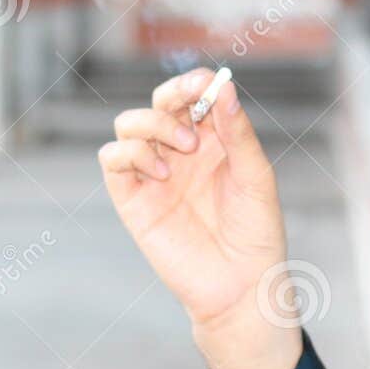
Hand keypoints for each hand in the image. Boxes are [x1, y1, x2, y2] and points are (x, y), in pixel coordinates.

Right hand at [98, 68, 300, 368]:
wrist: (240, 286)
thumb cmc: (256, 234)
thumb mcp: (256, 177)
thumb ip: (238, 133)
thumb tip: (224, 87)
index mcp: (214, 142)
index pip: (194, 98)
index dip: (193, 83)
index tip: (204, 81)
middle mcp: (181, 153)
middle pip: (159, 103)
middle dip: (171, 95)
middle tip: (192, 109)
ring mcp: (154, 175)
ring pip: (129, 124)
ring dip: (152, 123)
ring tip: (184, 149)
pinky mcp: (133, 200)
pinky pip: (113, 160)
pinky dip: (131, 153)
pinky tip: (163, 171)